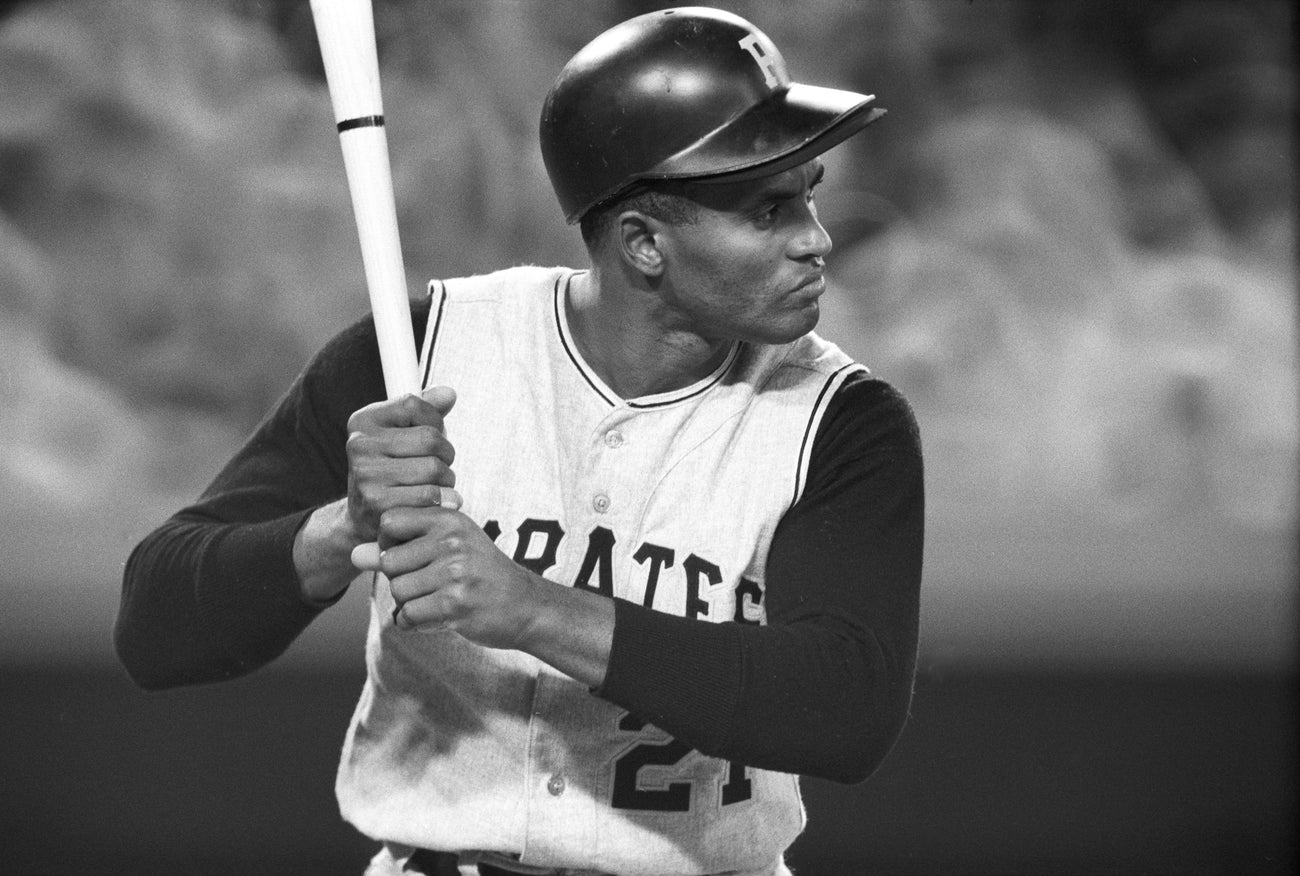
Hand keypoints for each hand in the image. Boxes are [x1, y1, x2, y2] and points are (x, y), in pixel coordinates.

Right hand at [345, 385, 461, 542]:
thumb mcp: (402, 433)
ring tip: (436, 484)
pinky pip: (430, 495)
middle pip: (430, 439)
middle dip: (446, 454)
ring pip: (434, 468)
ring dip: (446, 479)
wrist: (364, 516)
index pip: (415, 405)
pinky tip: (435, 502)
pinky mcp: (378, 503)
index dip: (435, 421)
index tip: (431, 437)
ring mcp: (366, 474)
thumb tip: (449, 393)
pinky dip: (442, 499)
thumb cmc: (391, 468)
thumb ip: (427, 410)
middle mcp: (359, 444)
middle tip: (440, 466)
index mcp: (363, 420)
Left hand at [377, 506, 540, 649]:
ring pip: (397, 592)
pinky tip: (437, 617)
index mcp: (449, 519)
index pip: (389, 522)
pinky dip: (414, 623)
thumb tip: (354, 554)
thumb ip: (399, 548)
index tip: (410, 555)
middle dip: (400, 580)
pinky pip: (407, 616)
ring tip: (437, 601)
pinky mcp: (455, 605)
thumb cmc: (480, 574)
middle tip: (428, 585)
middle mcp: (451, 541)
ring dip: (409, 604)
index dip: (389, 542)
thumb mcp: (446, 548)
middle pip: (388, 562)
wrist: (525, 606)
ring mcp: (454, 572)